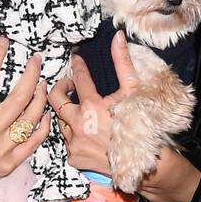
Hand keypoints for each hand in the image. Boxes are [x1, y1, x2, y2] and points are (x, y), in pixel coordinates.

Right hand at [0, 36, 49, 201]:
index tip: (3, 42)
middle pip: (20, 96)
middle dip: (31, 73)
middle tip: (35, 59)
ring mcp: (2, 149)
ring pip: (31, 119)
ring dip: (40, 98)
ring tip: (42, 83)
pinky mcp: (8, 163)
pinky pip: (33, 143)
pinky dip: (42, 127)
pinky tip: (45, 114)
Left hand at [47, 31, 140, 174]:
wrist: (145, 164)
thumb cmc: (142, 125)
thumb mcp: (134, 93)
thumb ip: (123, 64)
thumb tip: (117, 37)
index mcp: (92, 106)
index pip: (78, 78)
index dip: (77, 65)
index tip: (76, 59)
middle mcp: (78, 124)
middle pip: (55, 98)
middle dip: (60, 87)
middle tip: (69, 84)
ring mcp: (74, 143)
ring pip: (60, 121)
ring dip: (68, 113)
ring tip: (81, 111)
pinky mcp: (74, 158)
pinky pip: (67, 141)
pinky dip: (75, 134)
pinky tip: (87, 133)